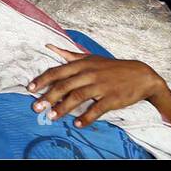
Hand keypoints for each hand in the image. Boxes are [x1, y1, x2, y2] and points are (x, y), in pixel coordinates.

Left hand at [28, 45, 166, 128]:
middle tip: (36, 107)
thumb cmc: (111, 67)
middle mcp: (89, 74)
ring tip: (51, 117)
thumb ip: (69, 55)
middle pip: (64, 85)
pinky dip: (87, 117)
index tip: (30, 88)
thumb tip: (49, 46)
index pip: (57, 71)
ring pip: (78, 97)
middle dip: (48, 97)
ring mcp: (101, 86)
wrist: (141, 75)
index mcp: (82, 64)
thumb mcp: (90, 58)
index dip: (43, 80)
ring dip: (63, 108)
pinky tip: (77, 124)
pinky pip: (97, 109)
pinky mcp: (112, 98)